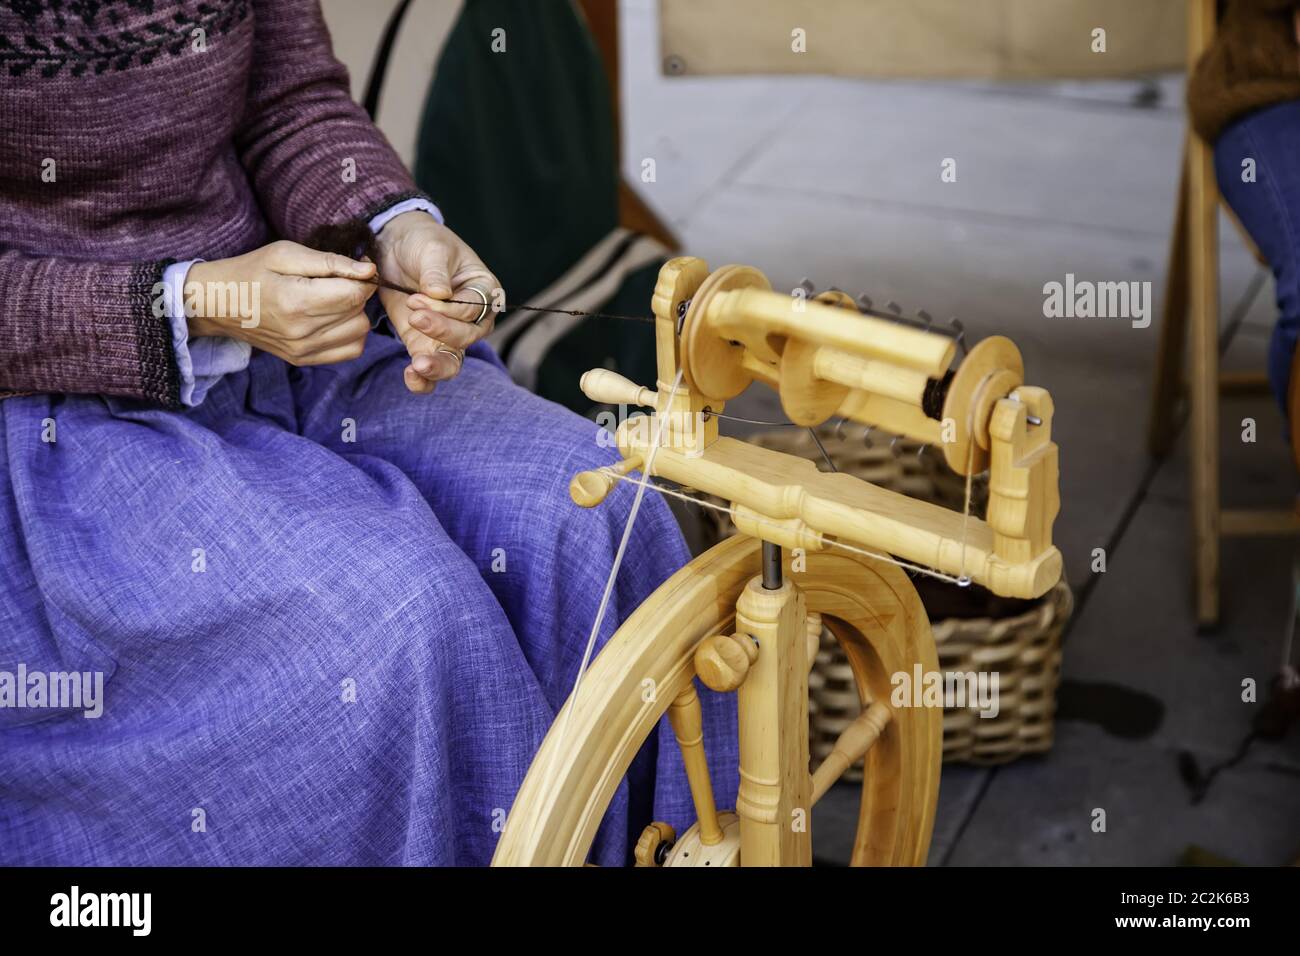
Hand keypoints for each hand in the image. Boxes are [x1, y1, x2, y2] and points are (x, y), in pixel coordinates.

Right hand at [186, 240, 375, 365]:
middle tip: (336, 282)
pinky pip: (351, 350)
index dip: (363, 278)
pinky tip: (333, 318)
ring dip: (354, 314)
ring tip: (332, 300)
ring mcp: (303, 350)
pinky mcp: (304, 360)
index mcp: (296, 302)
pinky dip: (350, 333)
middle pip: (359, 312)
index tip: (354, 269)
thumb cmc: (251, 271)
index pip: (355, 294)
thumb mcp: (286, 254)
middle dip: (356, 293)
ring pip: (360, 332)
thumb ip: (330, 262)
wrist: (218, 304)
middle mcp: (302, 332)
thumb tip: (369, 270)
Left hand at [374, 211, 500, 393]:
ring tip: (418, 367)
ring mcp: (448, 334)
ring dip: (437, 366)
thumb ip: (436, 271)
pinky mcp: (424, 344)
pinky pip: (430, 369)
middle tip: (414, 318)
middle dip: (442, 332)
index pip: (473, 310)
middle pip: (467, 338)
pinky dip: (422, 378)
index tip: (418, 298)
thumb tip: (440, 294)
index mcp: (483, 289)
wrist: (395, 247)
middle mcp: (472, 317)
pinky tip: (410, 377)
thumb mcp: (431, 247)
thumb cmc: (422, 241)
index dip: (448, 310)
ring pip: (453, 360)